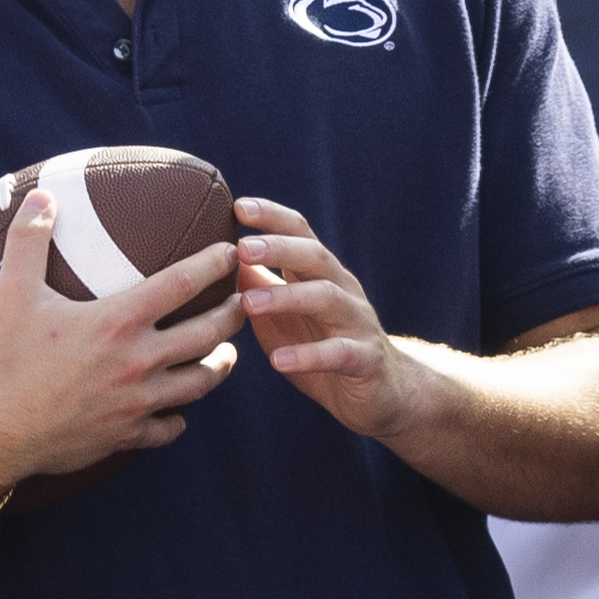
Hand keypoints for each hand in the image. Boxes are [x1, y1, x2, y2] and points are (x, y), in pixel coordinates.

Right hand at [0, 189, 243, 496]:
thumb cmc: (5, 361)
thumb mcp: (12, 294)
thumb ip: (28, 241)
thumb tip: (41, 195)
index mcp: (118, 321)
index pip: (182, 284)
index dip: (213, 264)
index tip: (231, 252)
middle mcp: (138, 361)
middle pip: (208, 333)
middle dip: (234, 314)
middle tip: (244, 301)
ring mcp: (138, 403)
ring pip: (200, 383)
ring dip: (220, 365)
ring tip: (226, 353)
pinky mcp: (129, 435)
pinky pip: (170, 427)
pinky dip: (179, 417)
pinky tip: (179, 410)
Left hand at [234, 197, 426, 439]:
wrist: (382, 393)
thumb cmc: (323, 346)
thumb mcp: (284, 314)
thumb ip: (257, 286)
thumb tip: (216, 259)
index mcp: (321, 274)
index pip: (300, 233)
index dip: (272, 217)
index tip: (239, 206)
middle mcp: (343, 289)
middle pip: (315, 256)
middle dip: (279, 247)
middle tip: (242, 247)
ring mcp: (357, 322)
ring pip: (327, 298)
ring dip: (286, 297)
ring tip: (248, 304)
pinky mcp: (366, 360)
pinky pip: (339, 353)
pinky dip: (309, 356)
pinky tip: (279, 362)